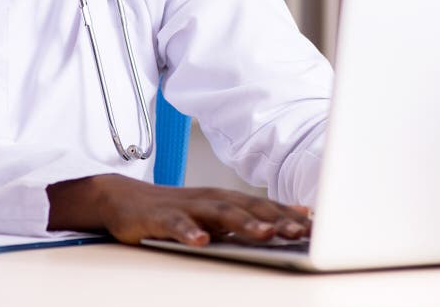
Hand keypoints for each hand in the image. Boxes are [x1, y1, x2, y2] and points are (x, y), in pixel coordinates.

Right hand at [47, 173, 311, 245]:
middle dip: (274, 219)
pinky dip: (189, 231)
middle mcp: (209, 199)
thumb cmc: (175, 209)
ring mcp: (185, 207)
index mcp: (224, 199)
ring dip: (243, 222)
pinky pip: (176, 224)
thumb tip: (291, 220)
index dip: (287, 216)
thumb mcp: (213, 213)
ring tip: (264, 234)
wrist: (124, 199)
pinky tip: (201, 241)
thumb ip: (247, 217)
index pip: (261, 207)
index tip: (315, 226)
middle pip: (246, 208)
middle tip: (299, 231)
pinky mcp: (160, 217)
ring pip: (218, 213)